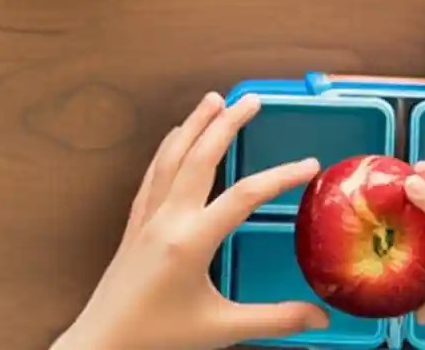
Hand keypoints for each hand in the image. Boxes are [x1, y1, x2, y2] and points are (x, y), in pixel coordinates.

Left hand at [51, 93, 328, 349]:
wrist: (102, 344)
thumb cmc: (158, 337)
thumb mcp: (222, 330)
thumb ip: (275, 320)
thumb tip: (321, 318)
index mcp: (191, 241)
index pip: (244, 196)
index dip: (280, 177)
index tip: (309, 165)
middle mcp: (167, 219)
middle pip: (200, 158)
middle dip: (226, 124)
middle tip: (251, 100)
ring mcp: (147, 218)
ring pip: (171, 158)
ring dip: (193, 125)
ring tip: (213, 100)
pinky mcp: (134, 224)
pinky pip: (153, 174)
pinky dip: (167, 149)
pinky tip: (174, 137)